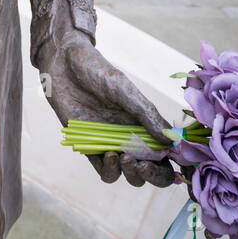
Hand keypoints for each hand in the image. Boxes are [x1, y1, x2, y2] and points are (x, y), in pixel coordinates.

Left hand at [42, 34, 174, 188]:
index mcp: (146, 124)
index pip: (166, 154)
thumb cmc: (98, 71)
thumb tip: (171, 142)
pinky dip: (111, 171)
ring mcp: (112, 144)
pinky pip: (105, 171)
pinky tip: (110, 156)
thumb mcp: (125, 90)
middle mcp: (132, 138)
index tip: (172, 165)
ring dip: (132, 175)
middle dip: (153, 175)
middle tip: (144, 165)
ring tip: (126, 158)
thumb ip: (147, 114)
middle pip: (152, 170)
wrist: (64, 63)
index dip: (173, 165)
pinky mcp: (90, 147)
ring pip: (129, 174)